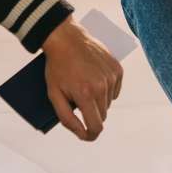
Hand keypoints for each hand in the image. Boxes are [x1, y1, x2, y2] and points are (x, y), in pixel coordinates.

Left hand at [41, 16, 124, 140]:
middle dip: (90, 113)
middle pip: (102, 115)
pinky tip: (94, 78)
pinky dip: (106, 89)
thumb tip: (82, 134)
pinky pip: (115, 90)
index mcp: (85, 94)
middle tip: (78, 99)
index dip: (91, 135)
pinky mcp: (117, 69)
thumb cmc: (57, 67)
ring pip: (108, 103)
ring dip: (98, 100)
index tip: (86, 135)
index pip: (96, 126)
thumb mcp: (54, 94)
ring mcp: (111, 76)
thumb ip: (67, 118)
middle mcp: (102, 86)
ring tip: (85, 85)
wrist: (66, 38)